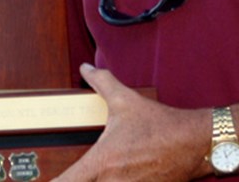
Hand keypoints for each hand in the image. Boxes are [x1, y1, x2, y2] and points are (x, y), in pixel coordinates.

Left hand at [54, 64, 211, 180]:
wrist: (196, 143)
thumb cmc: (160, 124)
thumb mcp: (126, 101)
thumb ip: (102, 83)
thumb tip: (86, 68)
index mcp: (102, 162)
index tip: (43, 178)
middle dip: (78, 181)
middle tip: (77, 173)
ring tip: (104, 171)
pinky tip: (122, 177)